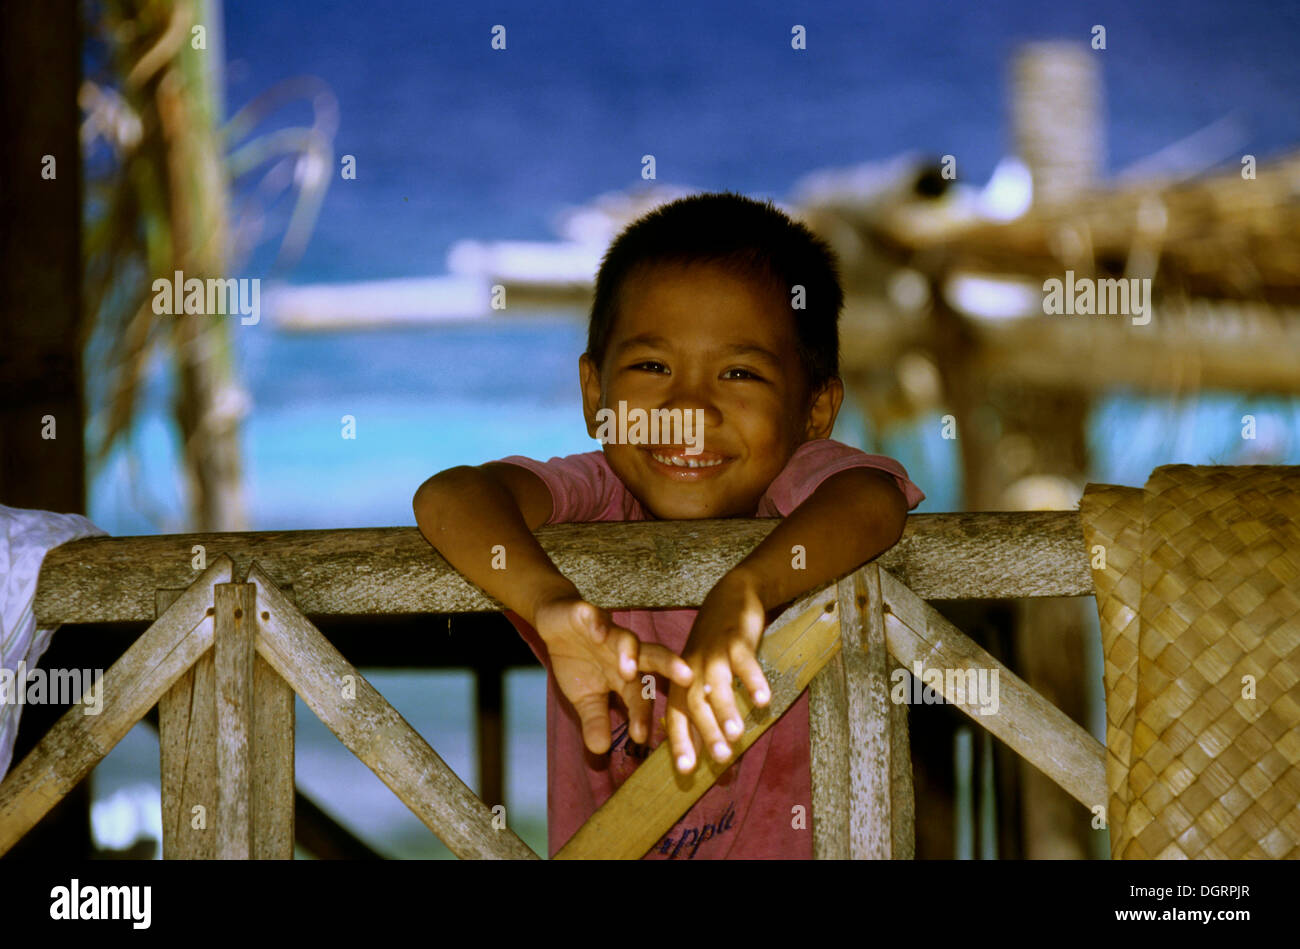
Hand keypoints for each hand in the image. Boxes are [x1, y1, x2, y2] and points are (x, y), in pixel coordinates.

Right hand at [532, 594, 693, 754]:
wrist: (557, 623)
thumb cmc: (578, 661)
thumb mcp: (584, 697)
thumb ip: (596, 721)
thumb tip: (600, 752)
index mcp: (628, 675)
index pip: (640, 696)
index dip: (641, 716)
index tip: (640, 736)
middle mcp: (625, 653)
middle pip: (654, 658)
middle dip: (671, 667)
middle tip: (688, 677)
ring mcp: (608, 632)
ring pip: (627, 639)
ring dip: (629, 653)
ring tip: (628, 669)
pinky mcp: (588, 614)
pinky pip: (595, 617)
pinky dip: (597, 624)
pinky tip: (597, 633)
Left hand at [665, 569, 770, 773]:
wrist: (730, 597)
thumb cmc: (717, 648)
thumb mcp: (707, 677)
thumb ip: (712, 715)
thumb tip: (721, 764)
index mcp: (683, 681)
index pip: (677, 716)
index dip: (680, 742)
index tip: (686, 770)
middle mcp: (693, 669)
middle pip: (695, 703)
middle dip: (707, 731)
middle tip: (720, 757)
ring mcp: (714, 653)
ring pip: (717, 684)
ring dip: (727, 710)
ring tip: (737, 734)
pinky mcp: (735, 639)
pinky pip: (744, 662)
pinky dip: (753, 681)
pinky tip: (764, 700)